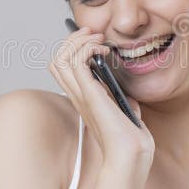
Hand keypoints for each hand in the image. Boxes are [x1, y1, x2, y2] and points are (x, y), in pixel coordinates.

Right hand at [49, 27, 154, 171]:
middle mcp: (77, 96)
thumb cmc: (130, 139)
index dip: (72, 48)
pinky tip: (104, 51)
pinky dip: (87, 49)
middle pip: (56, 59)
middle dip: (73, 39)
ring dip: (79, 41)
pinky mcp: (91, 95)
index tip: (94, 39)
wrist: (131, 155)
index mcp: (82, 98)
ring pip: (60, 58)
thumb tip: (125, 91)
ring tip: (98, 39)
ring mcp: (81, 96)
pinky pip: (76, 63)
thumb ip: (119, 100)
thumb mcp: (123, 112)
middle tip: (94, 34)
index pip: (62, 68)